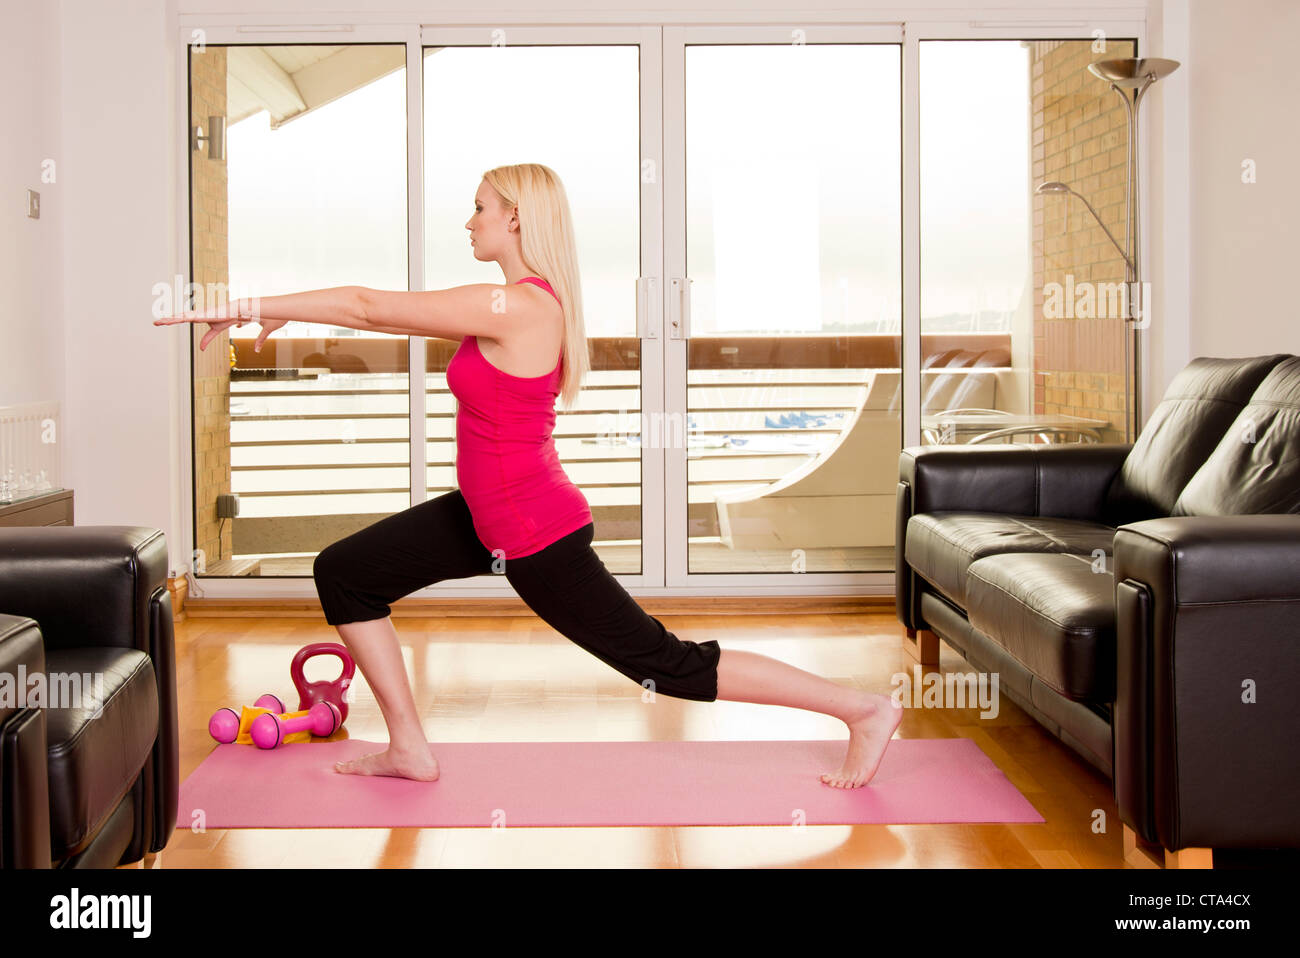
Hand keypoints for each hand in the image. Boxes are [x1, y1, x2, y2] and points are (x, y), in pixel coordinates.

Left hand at [154, 303, 287, 352]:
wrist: (263, 308)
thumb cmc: (266, 316)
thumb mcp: (259, 332)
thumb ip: (257, 341)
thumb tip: (258, 350)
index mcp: (223, 319)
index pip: (208, 326)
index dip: (203, 336)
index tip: (197, 342)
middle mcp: (215, 315)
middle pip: (192, 318)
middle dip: (177, 320)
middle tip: (162, 322)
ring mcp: (212, 313)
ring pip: (188, 316)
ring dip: (173, 319)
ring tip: (158, 322)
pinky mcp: (211, 313)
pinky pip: (193, 316)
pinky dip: (182, 317)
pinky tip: (171, 319)